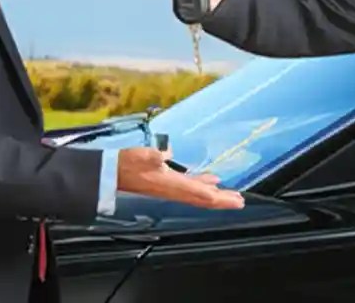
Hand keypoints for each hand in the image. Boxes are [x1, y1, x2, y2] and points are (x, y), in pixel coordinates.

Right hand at [117, 147, 244, 208]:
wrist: (113, 172)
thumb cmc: (128, 163)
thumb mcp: (141, 156)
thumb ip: (154, 155)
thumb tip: (165, 152)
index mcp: (173, 185)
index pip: (201, 194)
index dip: (219, 198)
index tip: (235, 200)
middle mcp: (176, 189)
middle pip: (204, 198)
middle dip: (223, 200)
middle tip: (241, 201)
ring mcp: (173, 187)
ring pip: (200, 194)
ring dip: (217, 195)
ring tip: (233, 194)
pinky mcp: (169, 182)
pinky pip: (192, 187)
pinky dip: (205, 185)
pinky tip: (213, 180)